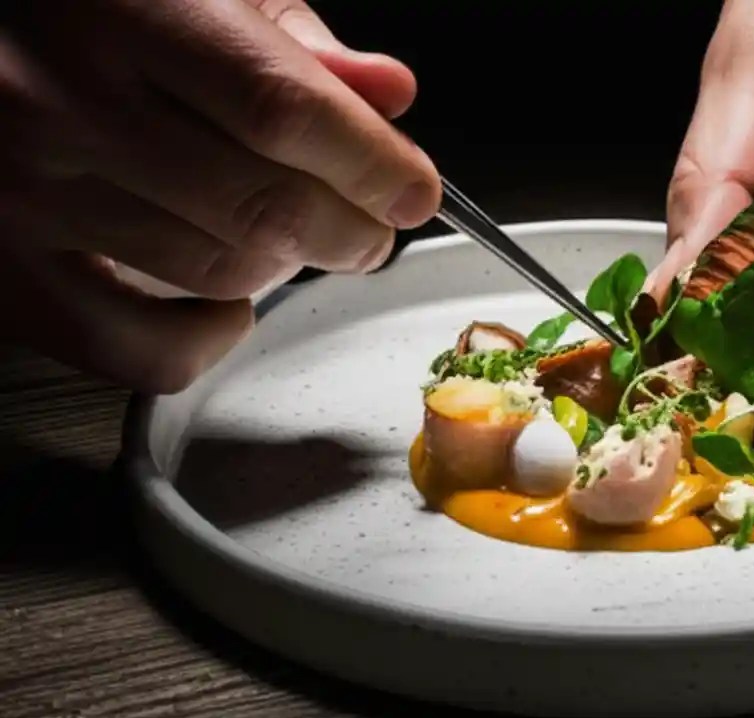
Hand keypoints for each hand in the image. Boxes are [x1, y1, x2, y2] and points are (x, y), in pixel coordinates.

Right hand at [0, 0, 440, 391]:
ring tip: (294, 235)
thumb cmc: (85, 2)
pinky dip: (205, 342)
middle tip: (372, 225)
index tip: (413, 190)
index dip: (373, 164)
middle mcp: (62, 104)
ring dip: (290, 268)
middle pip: (265, 206)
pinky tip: (225, 303)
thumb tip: (389, 97)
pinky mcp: (3, 266)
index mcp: (122, 10)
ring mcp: (22, 194)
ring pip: (217, 274)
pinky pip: (133, 349)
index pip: (284, 110)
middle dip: (353, 230)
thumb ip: (293, 39)